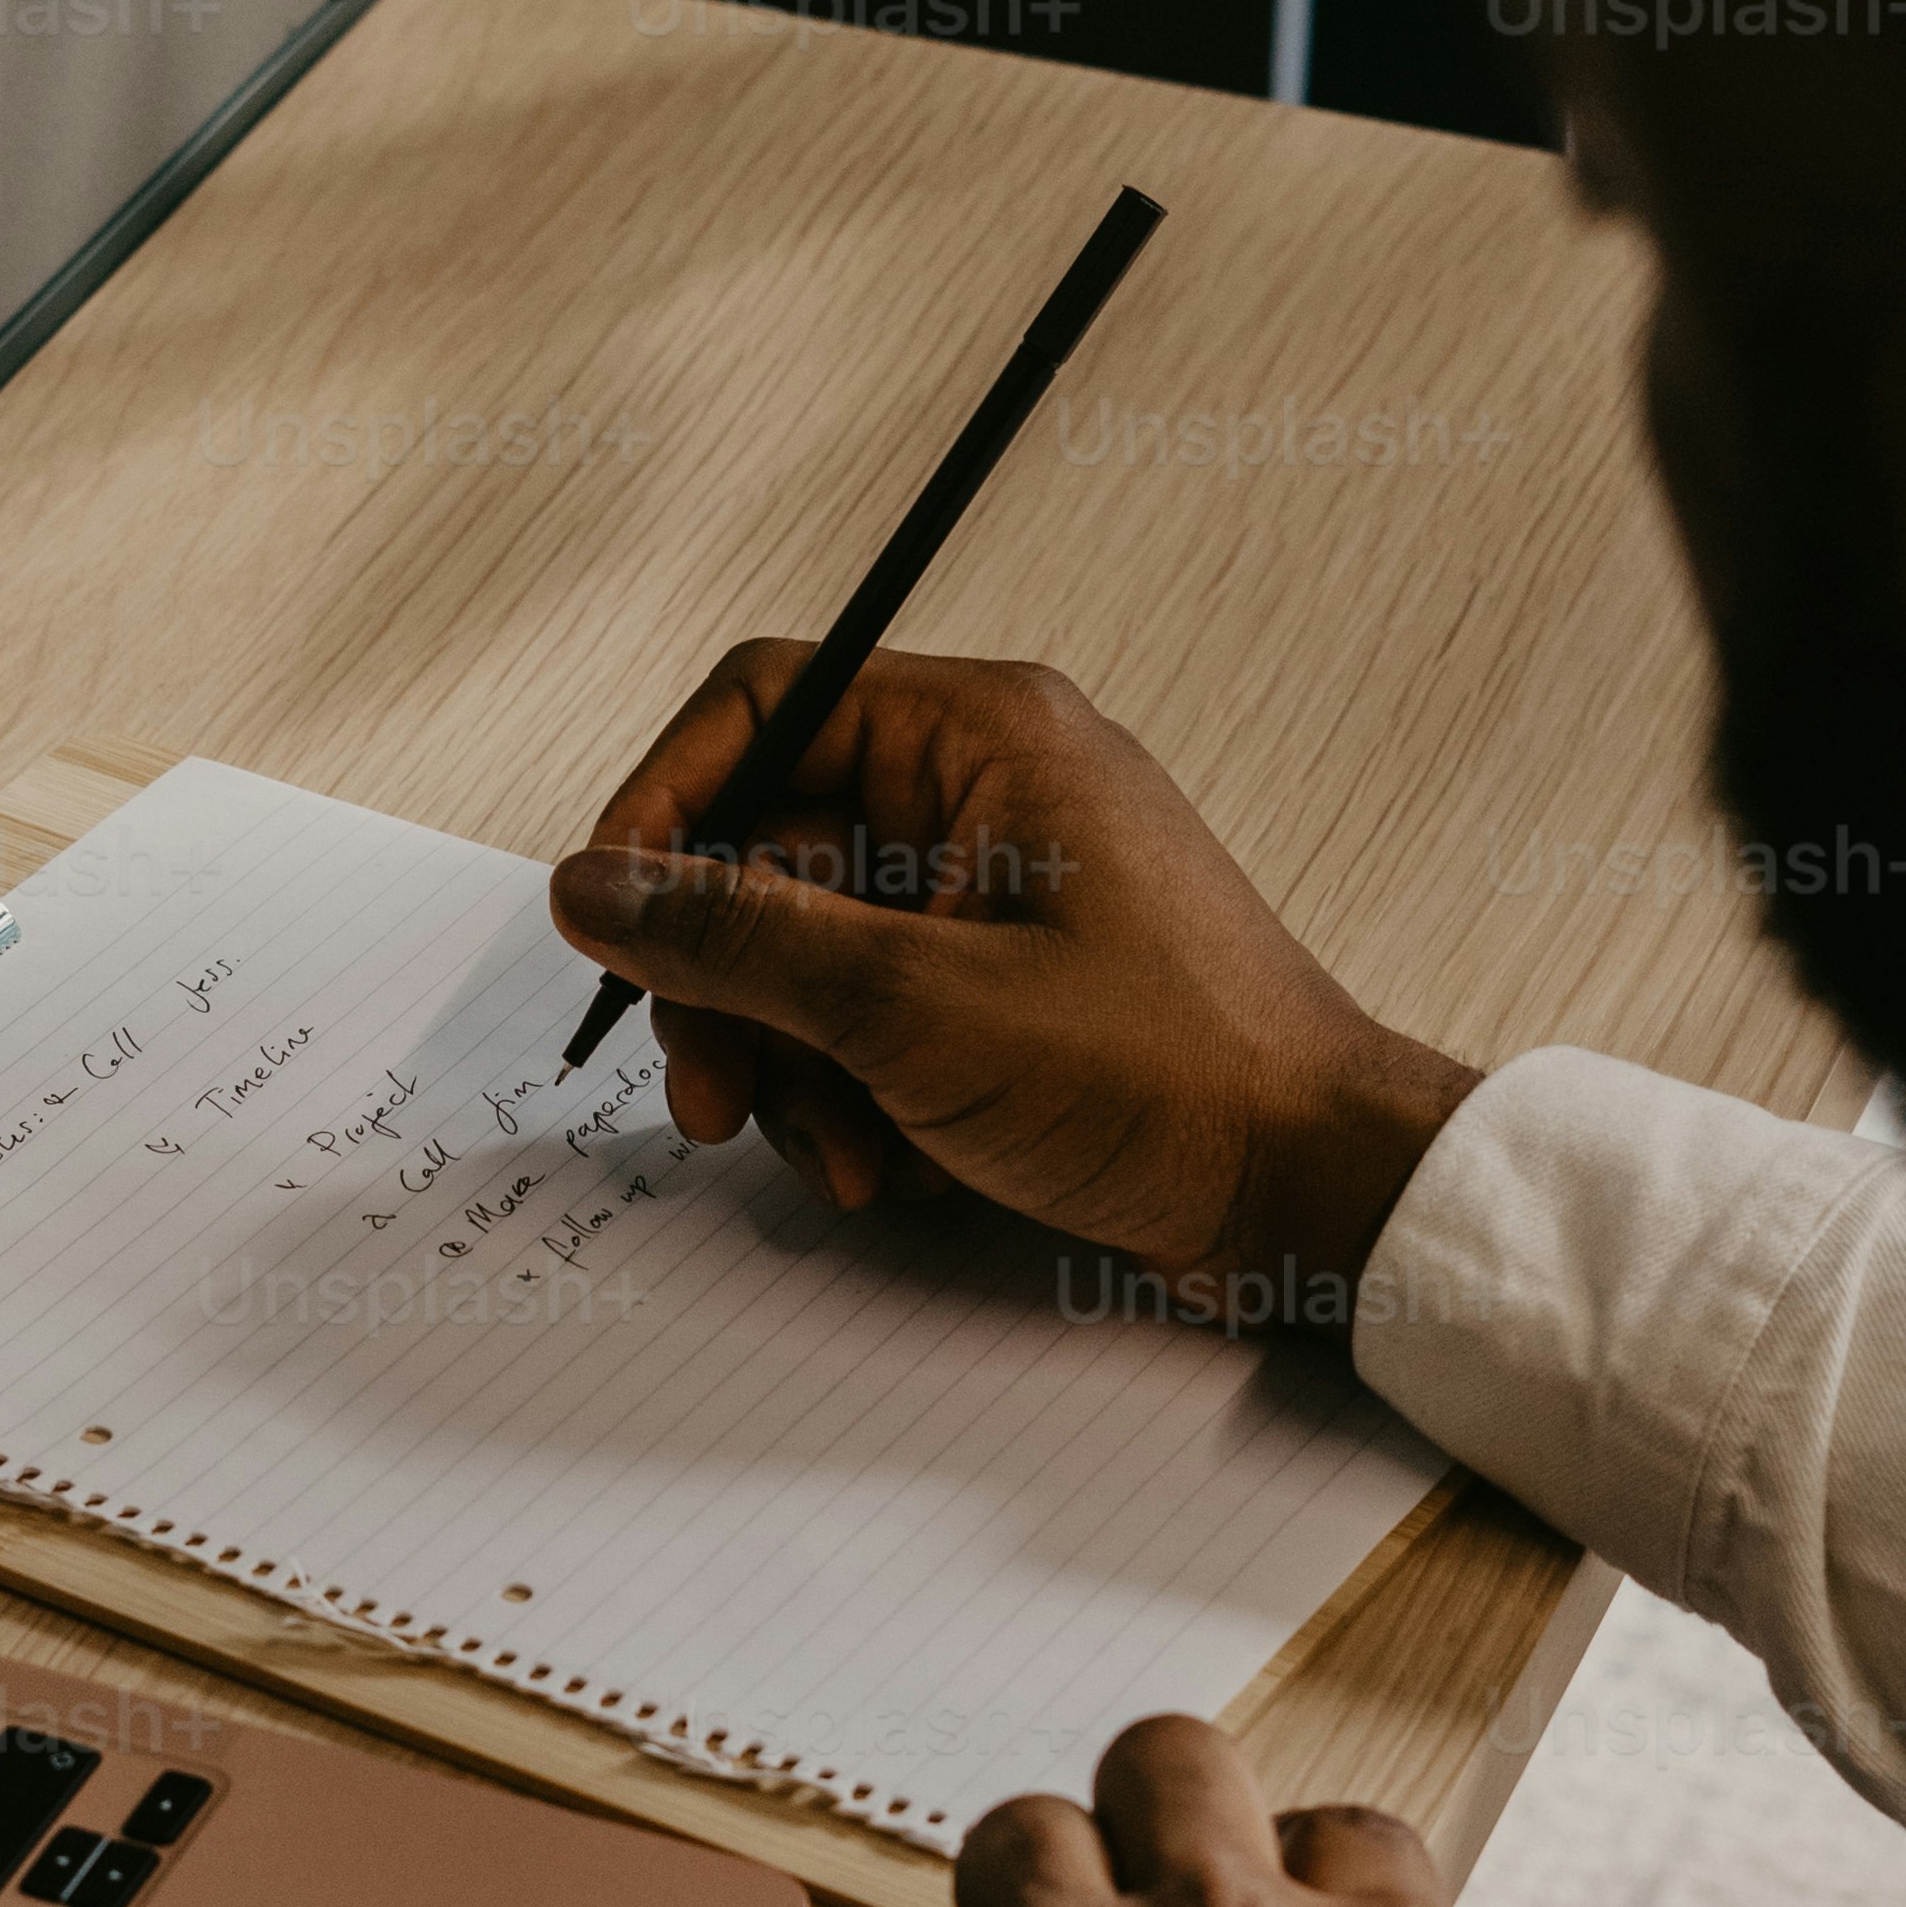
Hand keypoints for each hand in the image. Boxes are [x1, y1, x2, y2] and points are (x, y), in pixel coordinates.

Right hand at [547, 648, 1477, 1305]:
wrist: (1312, 1198)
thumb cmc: (1168, 1076)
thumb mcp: (913, 1006)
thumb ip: (735, 938)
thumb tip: (592, 885)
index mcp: (982, 738)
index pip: (760, 708)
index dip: (662, 806)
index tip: (610, 917)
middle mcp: (986, 796)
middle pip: (767, 854)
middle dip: (726, 989)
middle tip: (710, 1099)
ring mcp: (996, 900)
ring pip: (807, 958)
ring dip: (794, 1070)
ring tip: (842, 1156)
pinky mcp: (1005, 995)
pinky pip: (870, 1023)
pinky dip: (859, 1100)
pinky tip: (899, 1168)